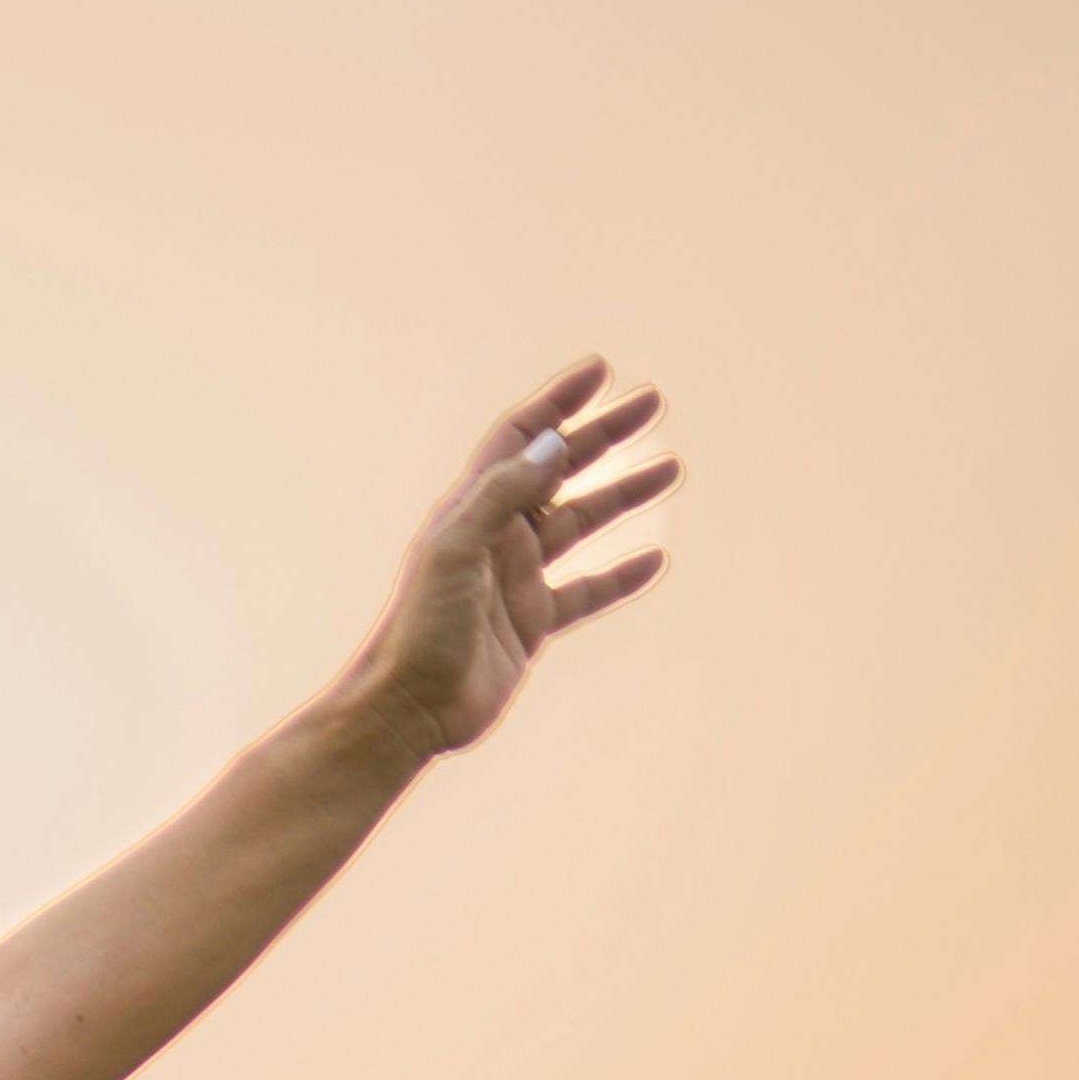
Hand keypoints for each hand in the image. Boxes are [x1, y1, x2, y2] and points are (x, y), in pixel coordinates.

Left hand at [348, 356, 675, 760]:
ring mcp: (516, 580)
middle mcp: (497, 537)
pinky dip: (620, 575)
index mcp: (472, 509)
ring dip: (623, 494)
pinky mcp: (531, 623)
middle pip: (559, 470)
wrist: (408, 708)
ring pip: (581, 523)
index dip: (557, 403)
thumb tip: (555, 443)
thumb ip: (503, 494)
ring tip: (670, 468)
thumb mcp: (456, 549)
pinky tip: (656, 559)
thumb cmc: (419, 626)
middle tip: (651, 403)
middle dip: (604, 435)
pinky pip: (587, 592)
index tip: (600, 371)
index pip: (519, 439)